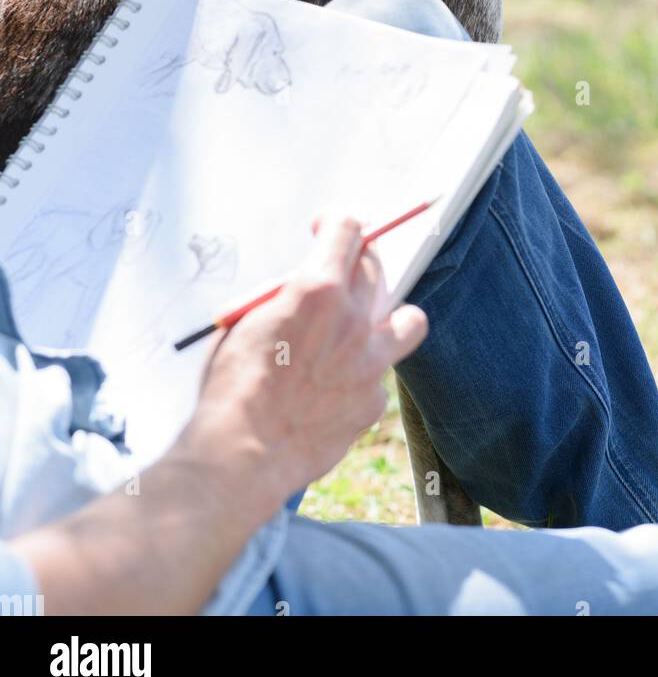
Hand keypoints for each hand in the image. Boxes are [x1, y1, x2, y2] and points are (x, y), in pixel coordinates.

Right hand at [172, 216, 427, 524]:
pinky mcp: (372, 401)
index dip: (337, 223)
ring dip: (387, 316)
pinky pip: (380, 375)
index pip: (348, 229)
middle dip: (358, 262)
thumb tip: (301, 289)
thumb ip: (285, 298)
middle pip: (376, 268)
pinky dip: (363, 375)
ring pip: (407, 320)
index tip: (328, 227)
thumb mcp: (248, 320)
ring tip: (364, 327)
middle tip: (340, 274)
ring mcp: (370, 362)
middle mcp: (353, 319)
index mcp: (317, 288)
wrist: (241, 454)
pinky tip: (336, 388)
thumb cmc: (231, 386)